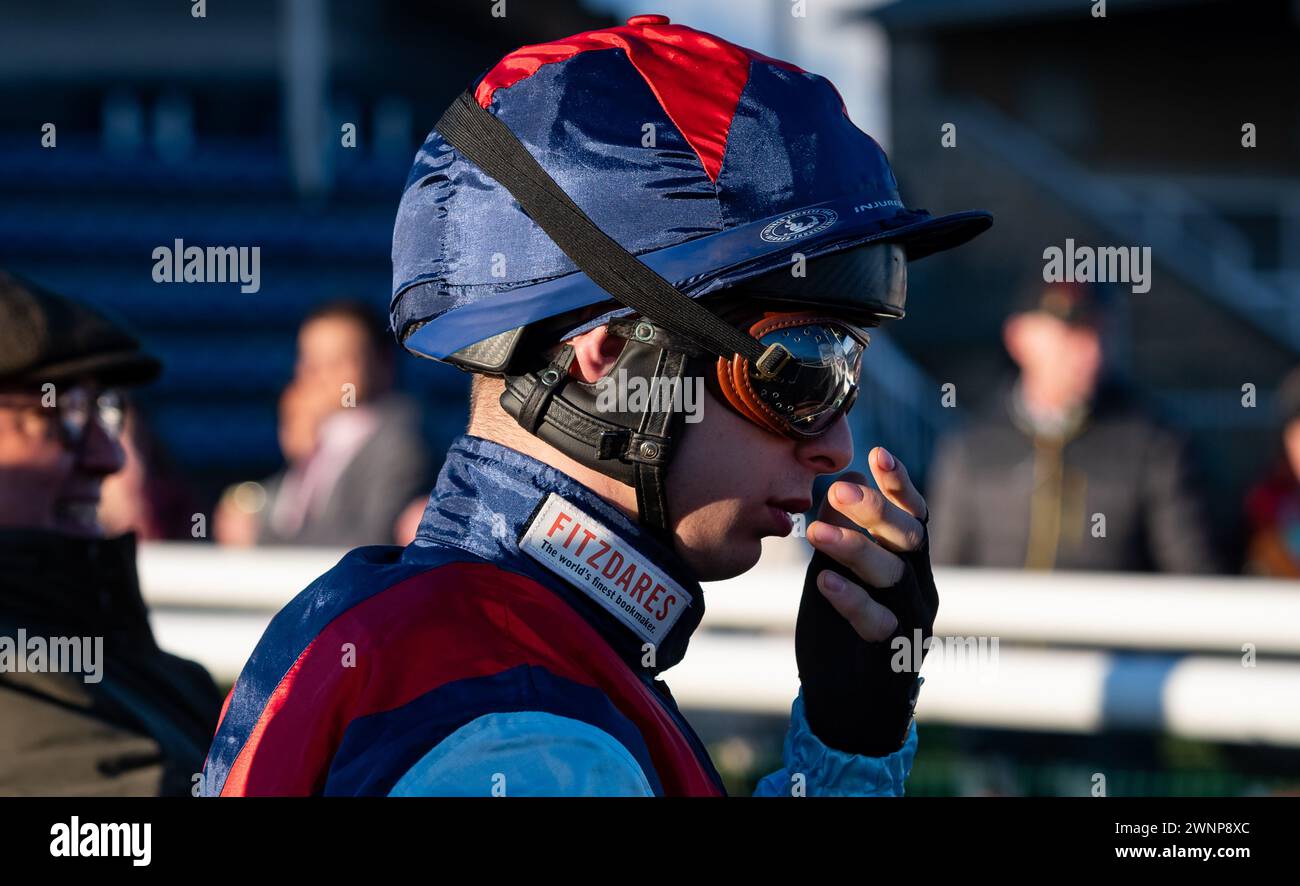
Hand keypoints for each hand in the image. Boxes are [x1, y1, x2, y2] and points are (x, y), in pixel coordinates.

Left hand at [794, 447, 938, 756]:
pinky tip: (824, 583)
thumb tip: (839, 487)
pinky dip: (851, 600)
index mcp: (910, 564)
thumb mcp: (835, 575)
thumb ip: (840, 538)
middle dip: (875, 510)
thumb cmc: (842, 633)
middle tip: (838, 490)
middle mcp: (919, 587)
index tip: (877, 453)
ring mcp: (911, 622)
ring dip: (854, 550)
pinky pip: (877, 622)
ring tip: (815, 533)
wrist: (847, 707)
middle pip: (909, 539)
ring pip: (893, 576)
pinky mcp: (894, 656)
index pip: (913, 516)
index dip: (899, 485)